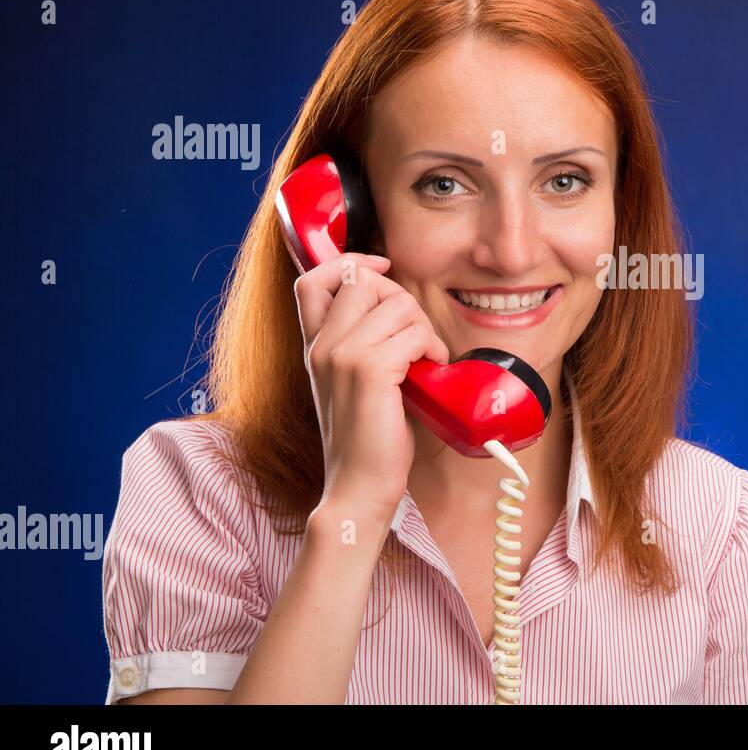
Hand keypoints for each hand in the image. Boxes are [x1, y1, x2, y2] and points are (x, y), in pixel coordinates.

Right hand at [292, 252, 449, 524]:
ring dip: (422, 326)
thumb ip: (365, 343)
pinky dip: (430, 346)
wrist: (358, 487)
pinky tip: (429, 369)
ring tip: (425, 357)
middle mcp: (322, 345)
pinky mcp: (369, 370)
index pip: (313, 278)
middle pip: (364, 280)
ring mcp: (342, 355)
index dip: (350, 262)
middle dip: (401, 298)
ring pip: (396, 303)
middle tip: (415, 336)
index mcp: (314, 346)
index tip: (381, 268)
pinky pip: (412, 332)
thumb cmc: (367, 439)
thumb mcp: (354, 383)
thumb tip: (399, 308)